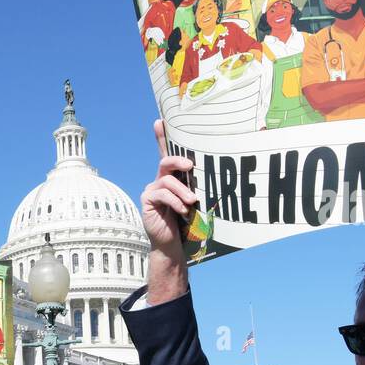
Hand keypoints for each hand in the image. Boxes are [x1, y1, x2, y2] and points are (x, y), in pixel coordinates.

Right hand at [140, 119, 198, 250]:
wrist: (172, 244)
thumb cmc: (187, 223)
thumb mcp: (194, 202)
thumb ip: (197, 188)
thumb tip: (217, 174)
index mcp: (171, 178)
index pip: (166, 153)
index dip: (162, 136)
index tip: (160, 121)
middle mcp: (160, 181)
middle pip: (165, 161)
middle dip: (178, 160)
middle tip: (190, 166)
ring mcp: (151, 191)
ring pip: (167, 181)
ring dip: (182, 191)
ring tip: (192, 202)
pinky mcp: (147, 201)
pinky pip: (162, 194)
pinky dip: (175, 202)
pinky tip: (183, 211)